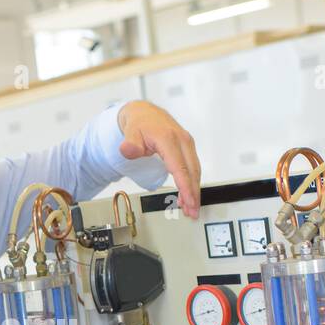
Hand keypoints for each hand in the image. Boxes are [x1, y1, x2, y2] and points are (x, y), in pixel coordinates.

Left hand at [117, 100, 201, 218]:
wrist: (145, 113)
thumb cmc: (140, 124)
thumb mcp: (130, 133)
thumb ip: (130, 144)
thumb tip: (129, 150)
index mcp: (169, 139)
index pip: (180, 167)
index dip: (185, 186)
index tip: (188, 201)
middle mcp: (182, 140)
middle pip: (192, 171)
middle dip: (193, 194)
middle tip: (192, 212)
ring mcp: (187, 144)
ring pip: (195, 171)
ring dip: (194, 190)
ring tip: (191, 208)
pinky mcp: (188, 148)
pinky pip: (193, 168)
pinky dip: (192, 183)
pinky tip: (188, 195)